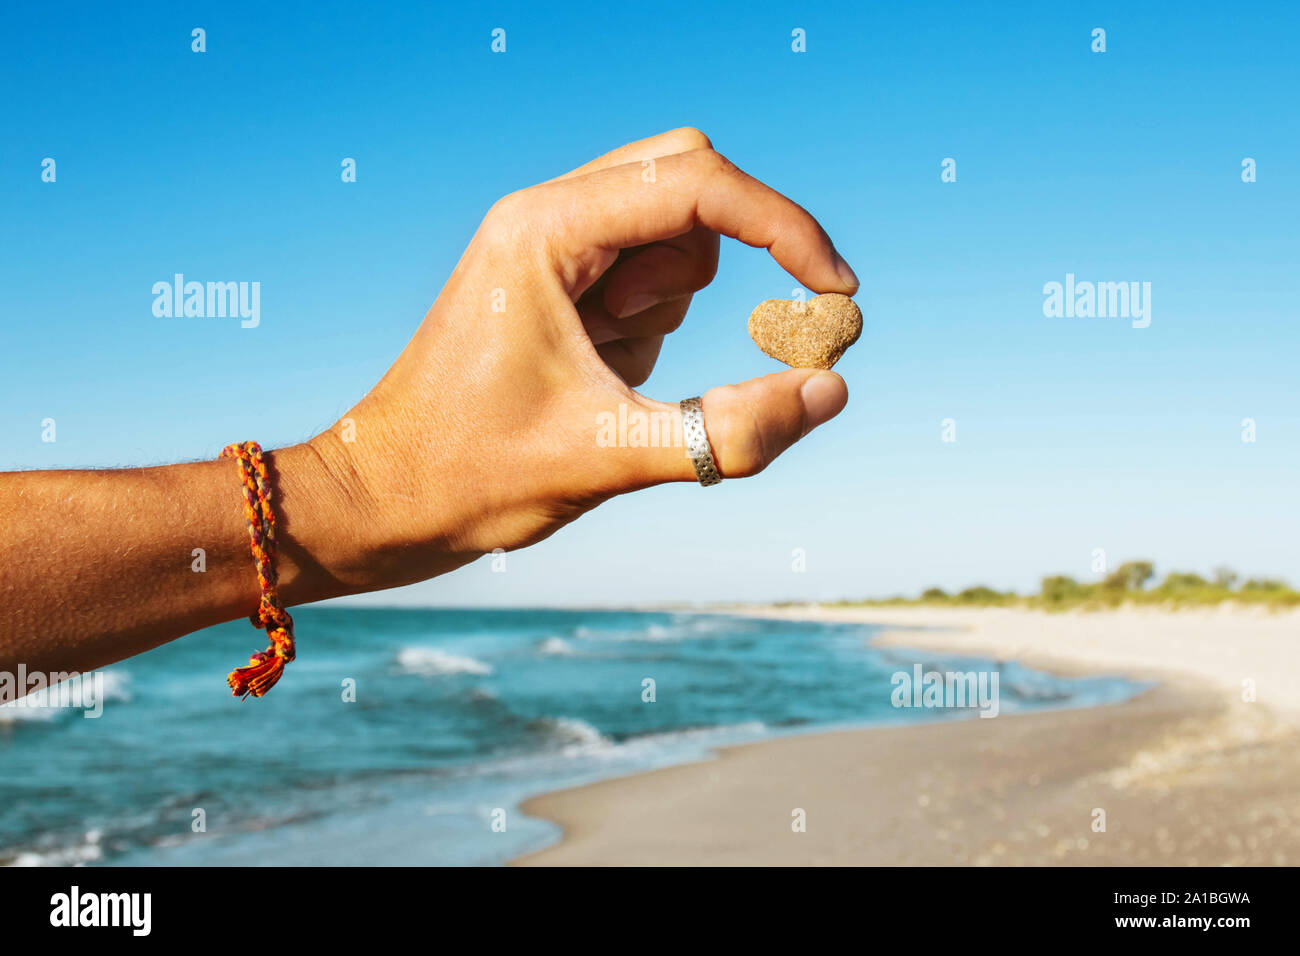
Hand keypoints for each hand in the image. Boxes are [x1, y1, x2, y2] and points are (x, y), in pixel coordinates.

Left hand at [312, 128, 858, 590]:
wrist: (382, 503)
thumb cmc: (469, 479)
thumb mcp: (609, 459)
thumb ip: (728, 431)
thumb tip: (831, 390)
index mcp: (545, 232)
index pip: (698, 185)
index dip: (785, 230)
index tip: (837, 295)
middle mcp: (545, 218)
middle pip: (690, 178)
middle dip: (732, 255)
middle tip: (711, 337)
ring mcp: (550, 248)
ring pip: (674, 234)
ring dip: (676, 303)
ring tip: (607, 372)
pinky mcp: (559, 285)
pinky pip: (648, 278)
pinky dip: (654, 324)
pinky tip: (596, 377)